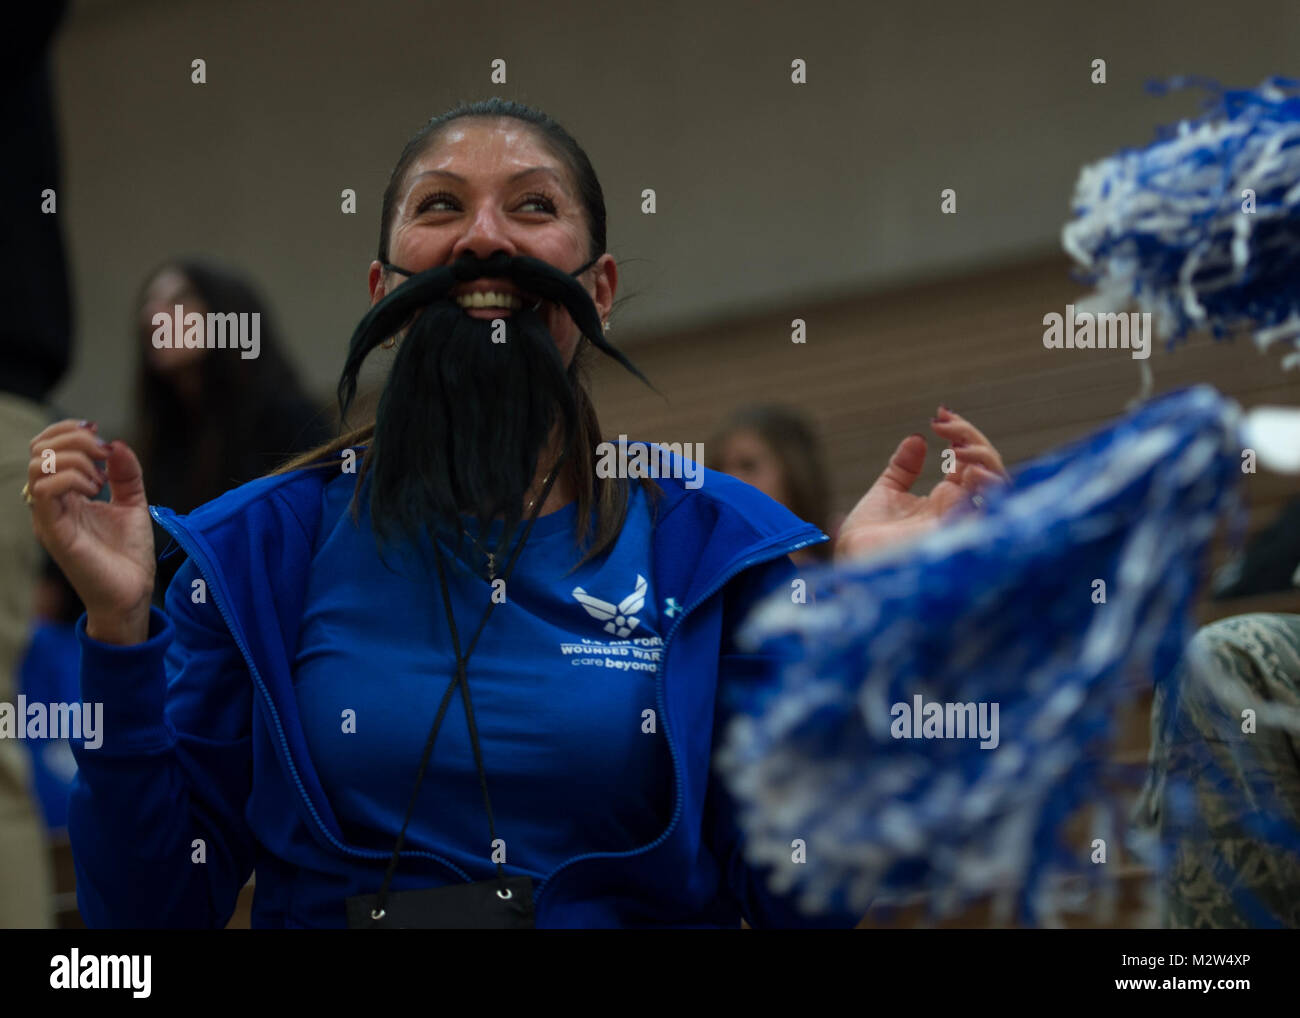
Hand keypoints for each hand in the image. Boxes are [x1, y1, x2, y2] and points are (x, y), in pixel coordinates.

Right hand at [27, 420, 155, 643]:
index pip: (45, 448)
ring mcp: (49, 517)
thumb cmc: (128, 553)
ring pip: (38, 466)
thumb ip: (126, 473)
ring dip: (75, 459)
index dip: (68, 431)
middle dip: (73, 439)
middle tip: (103, 454)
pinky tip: (95, 490)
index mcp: (65, 494)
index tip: (100, 435)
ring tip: (100, 480)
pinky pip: (44, 492)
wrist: (133, 590)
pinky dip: (71, 478)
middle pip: (37, 450)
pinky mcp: (54, 532)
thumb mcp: (133, 503)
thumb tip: (117, 444)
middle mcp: (51, 503)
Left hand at [834, 405, 1008, 561]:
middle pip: (990, 468)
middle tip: (943, 423)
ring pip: (1000, 486)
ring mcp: (962, 524)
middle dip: (972, 439)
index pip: (971, 462)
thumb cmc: (865, 543)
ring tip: (956, 448)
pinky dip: (985, 487)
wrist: (849, 568)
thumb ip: (902, 469)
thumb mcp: (884, 495)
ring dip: (984, 460)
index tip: (939, 416)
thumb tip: (917, 439)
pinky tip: (966, 471)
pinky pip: (988, 510)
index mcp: (945, 502)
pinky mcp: (959, 538)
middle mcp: (959, 512)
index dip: (962, 434)